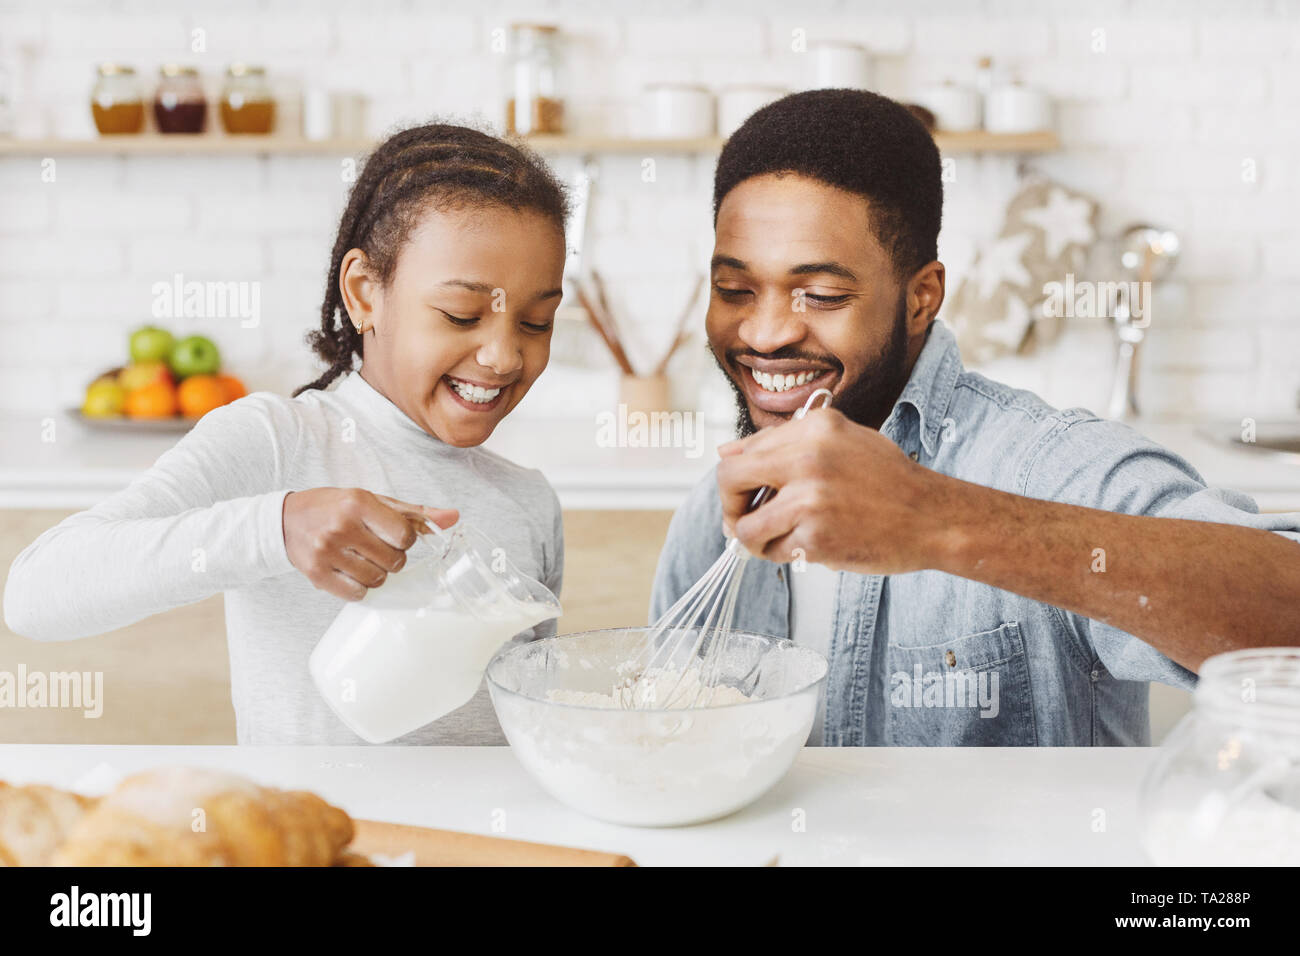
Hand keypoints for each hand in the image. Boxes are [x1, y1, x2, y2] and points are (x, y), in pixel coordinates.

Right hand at [282, 488, 458, 600]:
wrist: (285, 520)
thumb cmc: (335, 508)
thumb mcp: (372, 501)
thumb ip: (414, 512)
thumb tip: (453, 517)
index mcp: (358, 503)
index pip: (405, 535)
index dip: (405, 540)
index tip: (393, 536)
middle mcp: (342, 527)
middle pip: (395, 561)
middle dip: (392, 558)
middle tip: (375, 547)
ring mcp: (327, 553)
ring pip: (378, 580)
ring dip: (377, 573)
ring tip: (362, 559)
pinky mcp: (317, 575)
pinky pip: (357, 594)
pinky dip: (360, 588)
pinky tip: (350, 572)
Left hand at [716, 408, 951, 574]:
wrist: (933, 517)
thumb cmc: (890, 482)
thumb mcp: (842, 441)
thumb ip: (785, 443)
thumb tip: (726, 450)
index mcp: (813, 428)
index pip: (743, 450)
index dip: (736, 479)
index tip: (744, 495)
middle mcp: (807, 459)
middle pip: (729, 480)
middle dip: (729, 506)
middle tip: (742, 520)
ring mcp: (810, 500)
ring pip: (745, 527)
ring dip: (753, 540)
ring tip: (778, 541)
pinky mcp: (816, 538)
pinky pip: (776, 551)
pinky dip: (786, 555)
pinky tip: (811, 547)